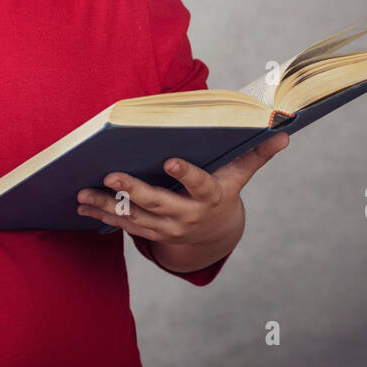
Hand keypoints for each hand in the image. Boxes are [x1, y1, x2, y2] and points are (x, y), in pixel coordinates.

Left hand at [75, 131, 289, 247]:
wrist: (213, 235)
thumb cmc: (224, 191)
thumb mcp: (240, 175)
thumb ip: (257, 153)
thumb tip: (284, 131)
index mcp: (210, 198)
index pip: (199, 185)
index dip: (186, 174)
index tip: (170, 160)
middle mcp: (187, 216)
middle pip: (159, 203)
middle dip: (134, 190)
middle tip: (112, 173)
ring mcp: (167, 228)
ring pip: (135, 217)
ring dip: (107, 205)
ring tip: (83, 192)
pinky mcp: (151, 232)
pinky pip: (124, 225)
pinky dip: (102, 214)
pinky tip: (82, 203)